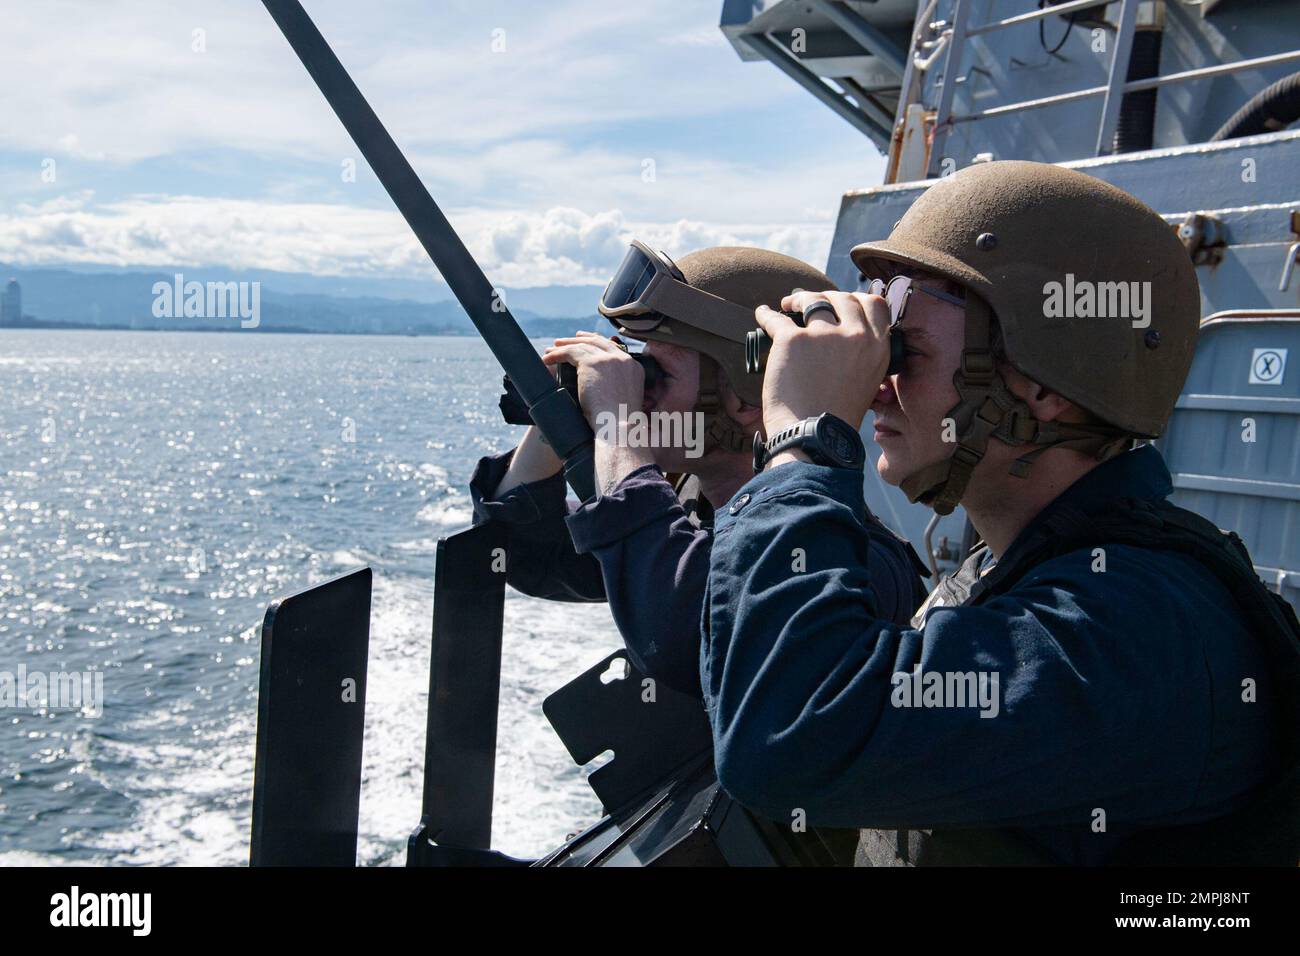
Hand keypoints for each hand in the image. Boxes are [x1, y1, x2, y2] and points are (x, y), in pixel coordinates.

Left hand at [542, 331, 645, 426]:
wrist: (618, 427)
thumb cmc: (618, 424)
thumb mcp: (622, 400)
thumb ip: (615, 388)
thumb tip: (598, 388)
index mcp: (634, 367)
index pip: (612, 349)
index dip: (597, 344)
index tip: (586, 343)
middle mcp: (623, 360)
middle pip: (598, 342)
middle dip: (580, 340)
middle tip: (566, 341)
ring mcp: (608, 359)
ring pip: (583, 346)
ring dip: (564, 346)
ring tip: (551, 349)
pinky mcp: (593, 363)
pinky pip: (570, 352)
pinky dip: (557, 354)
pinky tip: (547, 359)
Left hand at [755, 291, 889, 438]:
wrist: (812, 437)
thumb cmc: (835, 418)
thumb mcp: (867, 382)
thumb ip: (862, 356)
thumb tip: (843, 335)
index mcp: (878, 347)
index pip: (874, 304)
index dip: (855, 299)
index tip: (840, 303)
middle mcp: (856, 336)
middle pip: (843, 297)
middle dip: (826, 296)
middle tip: (809, 303)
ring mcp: (824, 335)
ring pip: (812, 300)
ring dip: (798, 299)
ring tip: (787, 305)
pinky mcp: (794, 340)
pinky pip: (776, 318)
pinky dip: (766, 315)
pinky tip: (762, 315)